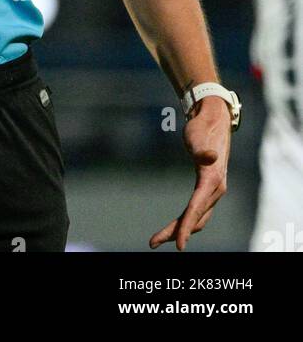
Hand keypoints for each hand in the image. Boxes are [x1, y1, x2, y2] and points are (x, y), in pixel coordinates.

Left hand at [150, 97, 230, 249]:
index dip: (187, 227)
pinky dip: (185, 222)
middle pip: (195, 219)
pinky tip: (175, 227)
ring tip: (157, 239)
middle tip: (152, 243)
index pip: (197, 209)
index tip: (179, 245)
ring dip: (179, 230)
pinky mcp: (206, 189)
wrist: (213, 122)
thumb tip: (211, 156)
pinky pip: (195, 211)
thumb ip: (203, 150)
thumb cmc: (203, 129)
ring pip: (196, 218)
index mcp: (212, 181)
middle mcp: (215, 190)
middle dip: (176, 233)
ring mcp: (212, 192)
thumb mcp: (198, 137)